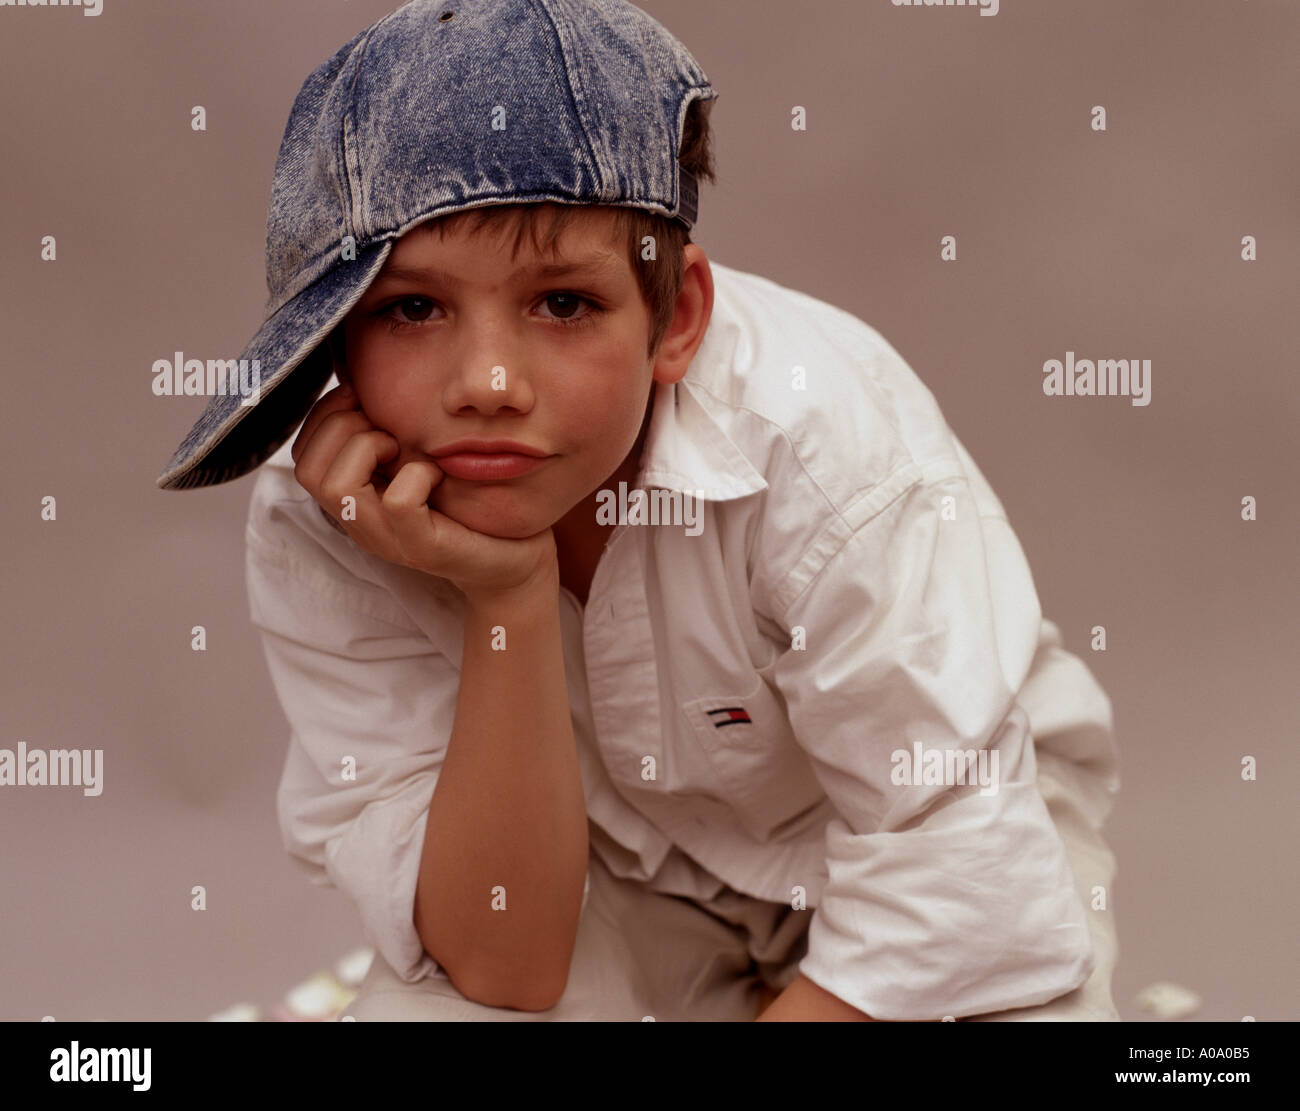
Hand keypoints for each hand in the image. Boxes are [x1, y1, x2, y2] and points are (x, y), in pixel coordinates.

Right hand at [290, 383, 557, 603]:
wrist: (514, 556)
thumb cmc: (465, 500)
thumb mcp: (416, 459)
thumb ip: (386, 431)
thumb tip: (361, 377)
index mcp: (352, 499)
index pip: (301, 456)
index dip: (324, 414)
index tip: (363, 397)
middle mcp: (359, 523)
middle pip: (307, 470)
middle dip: (342, 427)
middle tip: (387, 428)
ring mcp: (387, 539)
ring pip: (338, 486)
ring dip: (368, 448)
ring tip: (401, 447)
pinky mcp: (421, 547)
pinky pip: (399, 501)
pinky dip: (416, 475)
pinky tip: (436, 474)